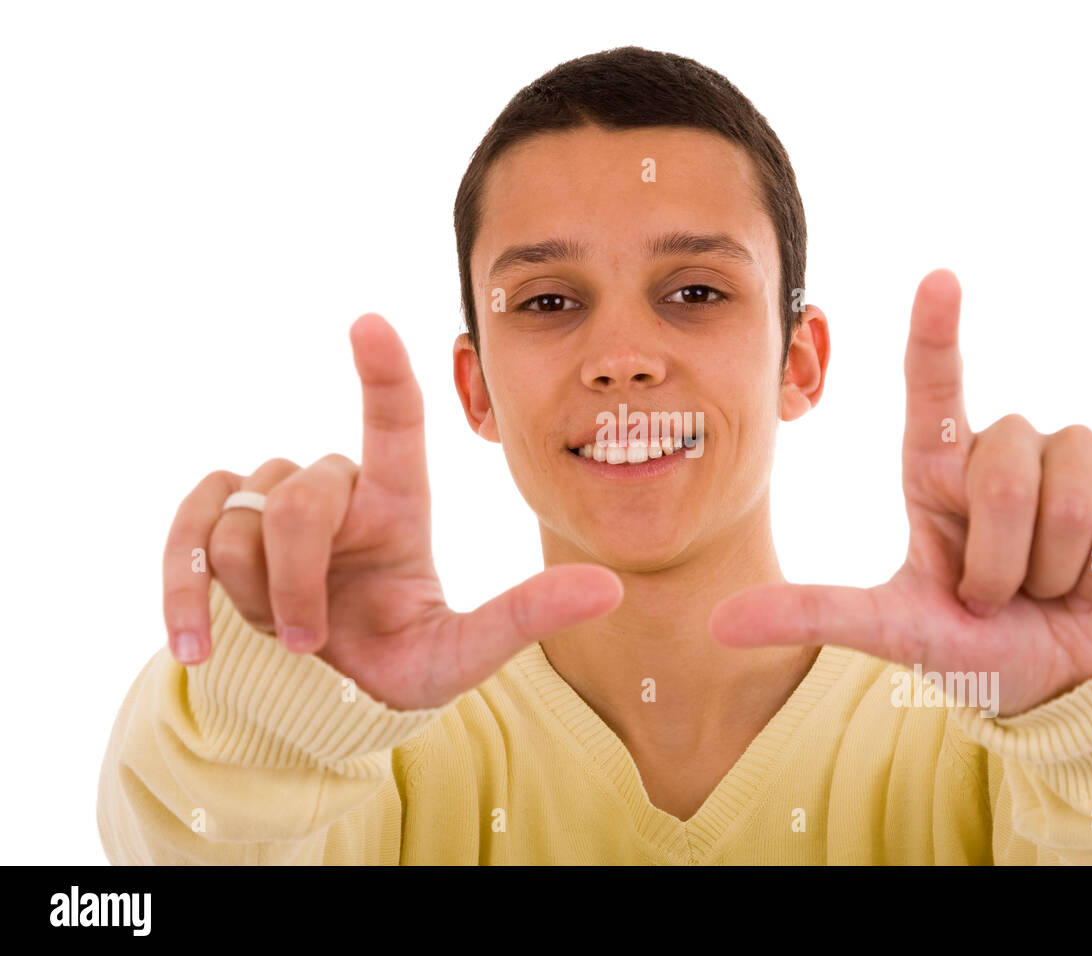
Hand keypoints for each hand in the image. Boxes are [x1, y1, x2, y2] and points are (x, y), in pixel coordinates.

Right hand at [162, 314, 622, 709]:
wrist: (327, 699)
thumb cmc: (402, 666)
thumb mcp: (464, 653)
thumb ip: (527, 616)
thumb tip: (612, 587)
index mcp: (398, 506)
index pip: (394, 423)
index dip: (383, 372)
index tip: (369, 321)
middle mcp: (336, 494)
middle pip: (304, 495)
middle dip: (298, 574)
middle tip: (309, 639)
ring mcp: (270, 507)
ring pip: (242, 519)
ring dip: (253, 591)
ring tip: (281, 638)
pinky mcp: (213, 530)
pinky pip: (185, 532)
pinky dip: (181, 589)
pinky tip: (193, 643)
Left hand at [709, 270, 1091, 716]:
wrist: (1069, 680)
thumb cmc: (976, 643)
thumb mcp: (894, 631)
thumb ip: (814, 616)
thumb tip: (716, 623)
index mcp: (936, 471)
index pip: (933, 388)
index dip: (935, 334)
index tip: (938, 278)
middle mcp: (1000, 449)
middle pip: (1004, 469)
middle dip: (1003, 558)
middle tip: (1002, 595)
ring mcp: (1072, 455)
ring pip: (1067, 487)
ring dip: (1057, 566)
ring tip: (1051, 585)